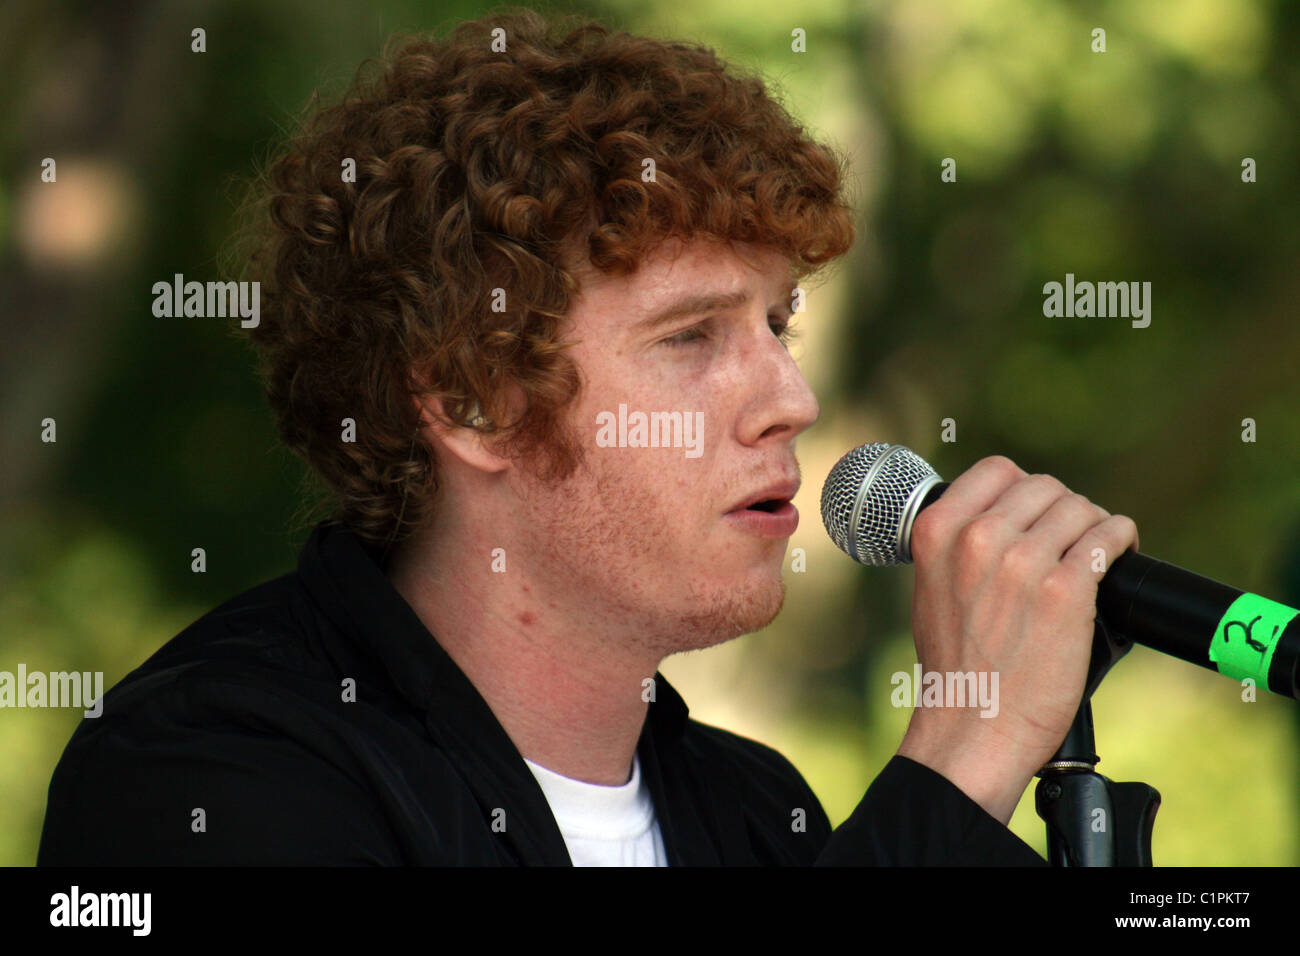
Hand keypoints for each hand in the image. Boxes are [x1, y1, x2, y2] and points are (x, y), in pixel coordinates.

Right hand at [895, 456, 1138, 824]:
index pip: (997, 470)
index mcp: (937, 530)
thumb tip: (1000, 517)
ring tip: (1093, 553)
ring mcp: (1024, 563)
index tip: (1035, 513)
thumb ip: (957, 545)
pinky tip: (1117, 556)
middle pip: (1045, 487)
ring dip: (1094, 527)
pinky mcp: (1067, 592)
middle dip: (1062, 511)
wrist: (973, 726)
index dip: (1023, 489)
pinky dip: (1120, 541)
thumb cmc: (956, 665)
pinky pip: (1109, 536)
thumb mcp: (931, 586)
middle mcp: (979, 538)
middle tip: (1069, 542)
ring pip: (1081, 509)